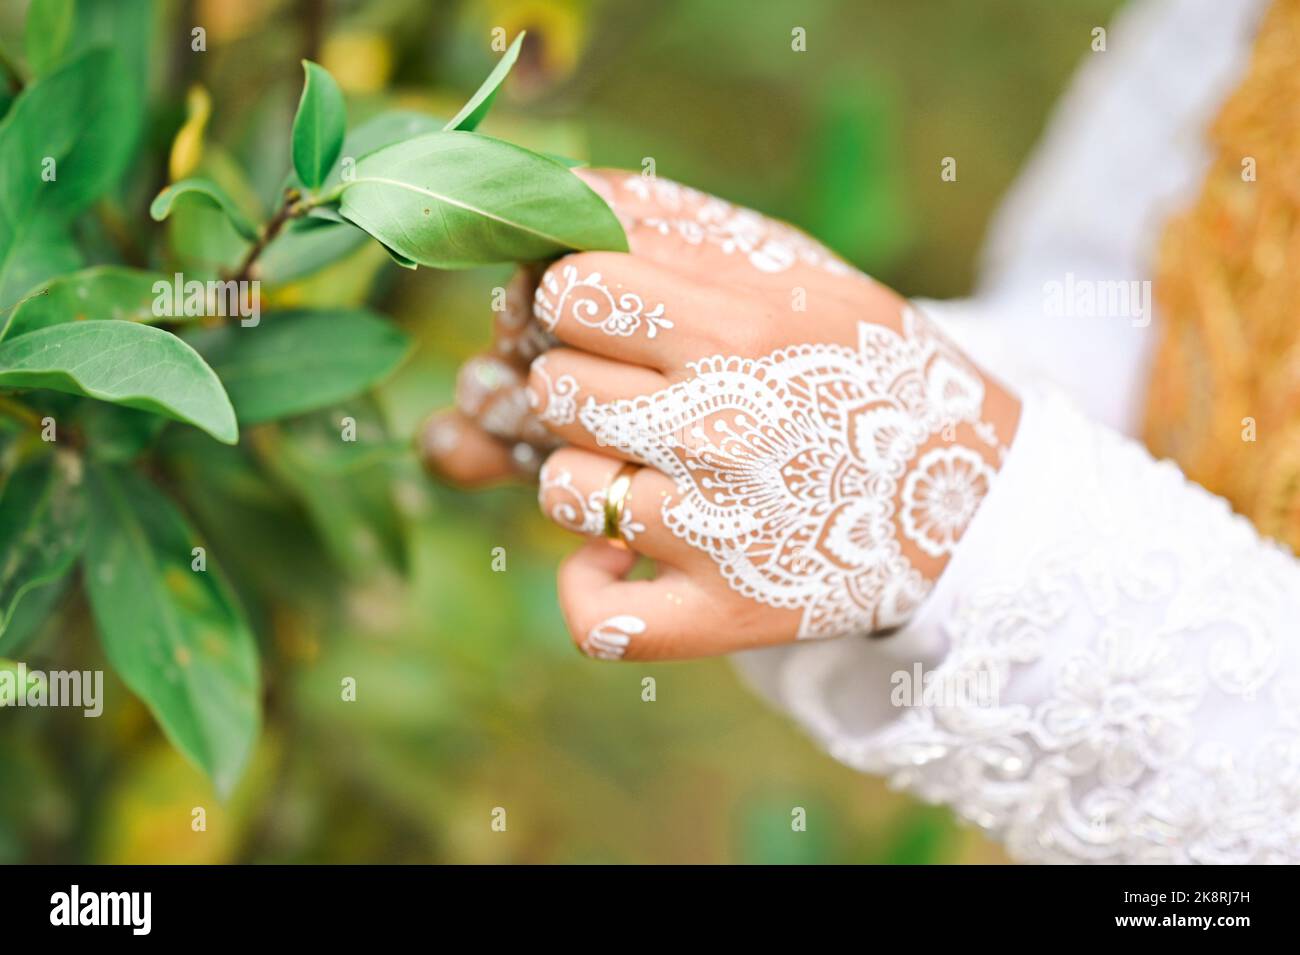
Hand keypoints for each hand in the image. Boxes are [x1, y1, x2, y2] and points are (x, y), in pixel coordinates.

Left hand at [425, 170, 1020, 659]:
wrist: (968, 497)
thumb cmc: (862, 367)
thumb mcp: (798, 270)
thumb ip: (678, 223)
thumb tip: (561, 192)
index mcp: (744, 330)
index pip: (570, 288)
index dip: (570, 300)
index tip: (605, 318)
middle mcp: (726, 430)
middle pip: (554, 386)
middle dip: (579, 382)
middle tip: (636, 396)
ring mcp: (722, 531)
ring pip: (560, 489)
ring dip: (587, 476)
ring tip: (648, 469)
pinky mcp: (724, 615)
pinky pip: (596, 616)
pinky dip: (591, 589)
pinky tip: (621, 558)